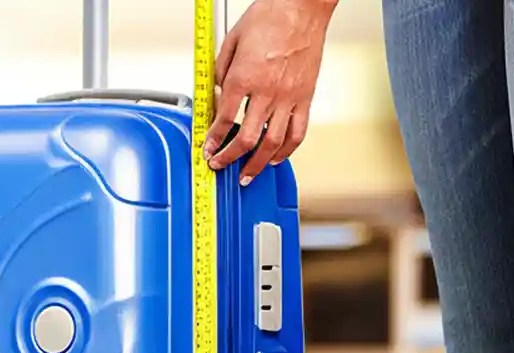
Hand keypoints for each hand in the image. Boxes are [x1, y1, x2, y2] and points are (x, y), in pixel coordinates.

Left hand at [203, 0, 336, 184]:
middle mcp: (266, 91)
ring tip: (248, 174)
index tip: (207, 149)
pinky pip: (298, 132)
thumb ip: (220, 72)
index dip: (212, 140)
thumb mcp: (230, 41)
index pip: (223, 120)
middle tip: (220, 166)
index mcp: (243, 78)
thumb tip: (216, 95)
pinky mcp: (306, 97)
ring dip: (257, 164)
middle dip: (229, 158)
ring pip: (272, 143)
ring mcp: (288, 97)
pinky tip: (277, 158)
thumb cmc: (269, 16)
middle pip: (245, 138)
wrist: (302, 5)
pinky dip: (287, 150)